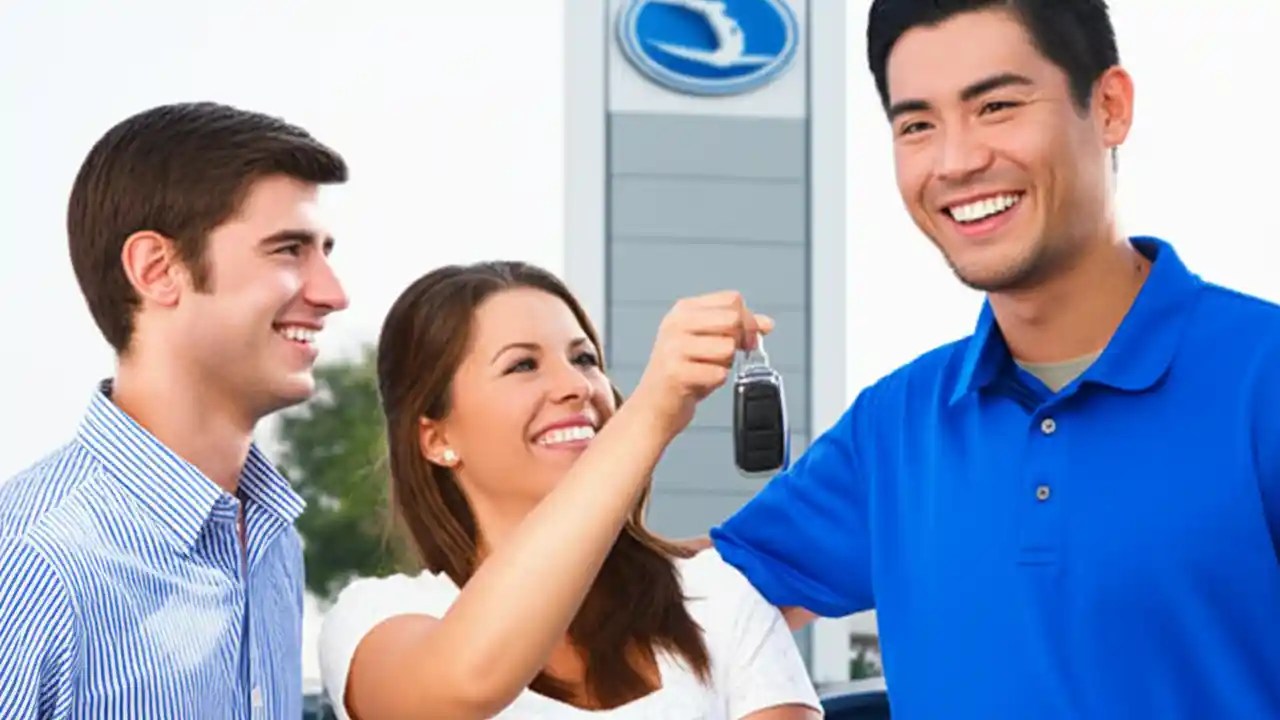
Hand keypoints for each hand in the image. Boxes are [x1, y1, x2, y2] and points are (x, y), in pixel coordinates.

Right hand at [629, 290, 772, 440]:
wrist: (654, 405)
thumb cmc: (682, 372)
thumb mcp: (708, 341)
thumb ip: (738, 328)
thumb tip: (766, 323)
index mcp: (684, 310)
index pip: (732, 300)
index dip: (747, 320)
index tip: (744, 338)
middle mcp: (676, 324)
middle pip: (732, 319)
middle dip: (738, 340)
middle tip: (725, 356)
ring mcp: (674, 348)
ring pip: (727, 347)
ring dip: (725, 363)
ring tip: (706, 369)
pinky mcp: (676, 373)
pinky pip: (718, 373)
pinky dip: (715, 382)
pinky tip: (700, 382)